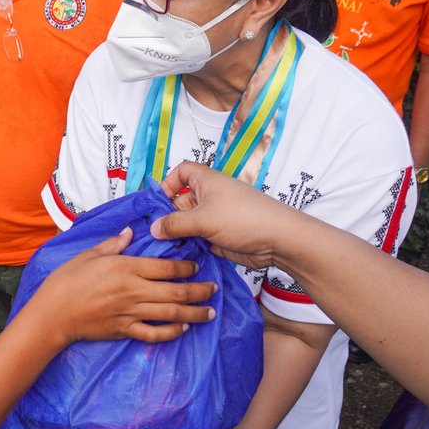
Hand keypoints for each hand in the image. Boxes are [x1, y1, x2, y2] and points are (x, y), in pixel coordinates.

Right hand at [21, 226, 215, 346]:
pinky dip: (171, 332)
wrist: (52, 314)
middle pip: (175, 291)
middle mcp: (132, 291)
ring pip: (170, 313)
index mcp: (125, 268)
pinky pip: (154, 333)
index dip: (185, 267)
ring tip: (210, 312)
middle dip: (198, 291)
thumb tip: (130, 232)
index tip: (197, 265)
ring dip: (193, 313)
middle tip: (214, 289)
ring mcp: (130, 313)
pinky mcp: (125, 330)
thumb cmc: (66, 280)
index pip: (164, 267)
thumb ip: (113, 244)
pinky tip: (182, 328)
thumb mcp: (88, 254)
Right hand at [151, 161, 300, 268]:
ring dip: (175, 235)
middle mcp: (208, 197)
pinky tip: (175, 256)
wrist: (278, 241)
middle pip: (179, 202)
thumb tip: (154, 229)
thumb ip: (175, 224)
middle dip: (166, 216)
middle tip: (150, 233)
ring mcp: (213, 218)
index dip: (168, 183)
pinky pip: (195, 240)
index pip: (182, 172)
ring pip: (186, 224)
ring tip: (159, 248)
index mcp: (206, 182)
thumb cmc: (243, 218)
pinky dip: (186, 246)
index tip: (157, 202)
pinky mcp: (217, 237)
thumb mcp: (203, 219)